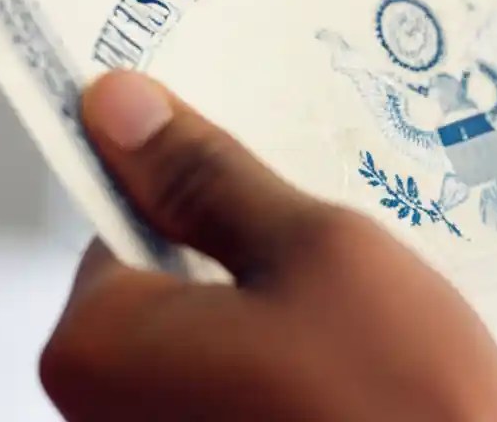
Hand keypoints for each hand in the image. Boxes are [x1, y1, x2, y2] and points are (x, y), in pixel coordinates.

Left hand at [39, 71, 496, 421]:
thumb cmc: (397, 404)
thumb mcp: (314, 252)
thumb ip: (208, 177)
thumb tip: (119, 106)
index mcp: (98, 346)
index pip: (119, 218)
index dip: (197, 184)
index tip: (256, 168)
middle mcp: (101, 415)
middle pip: (162, 281)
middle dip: (242, 252)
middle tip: (329, 247)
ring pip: (207, 335)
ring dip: (273, 310)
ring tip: (358, 312)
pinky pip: (232, 386)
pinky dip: (282, 363)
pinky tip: (354, 363)